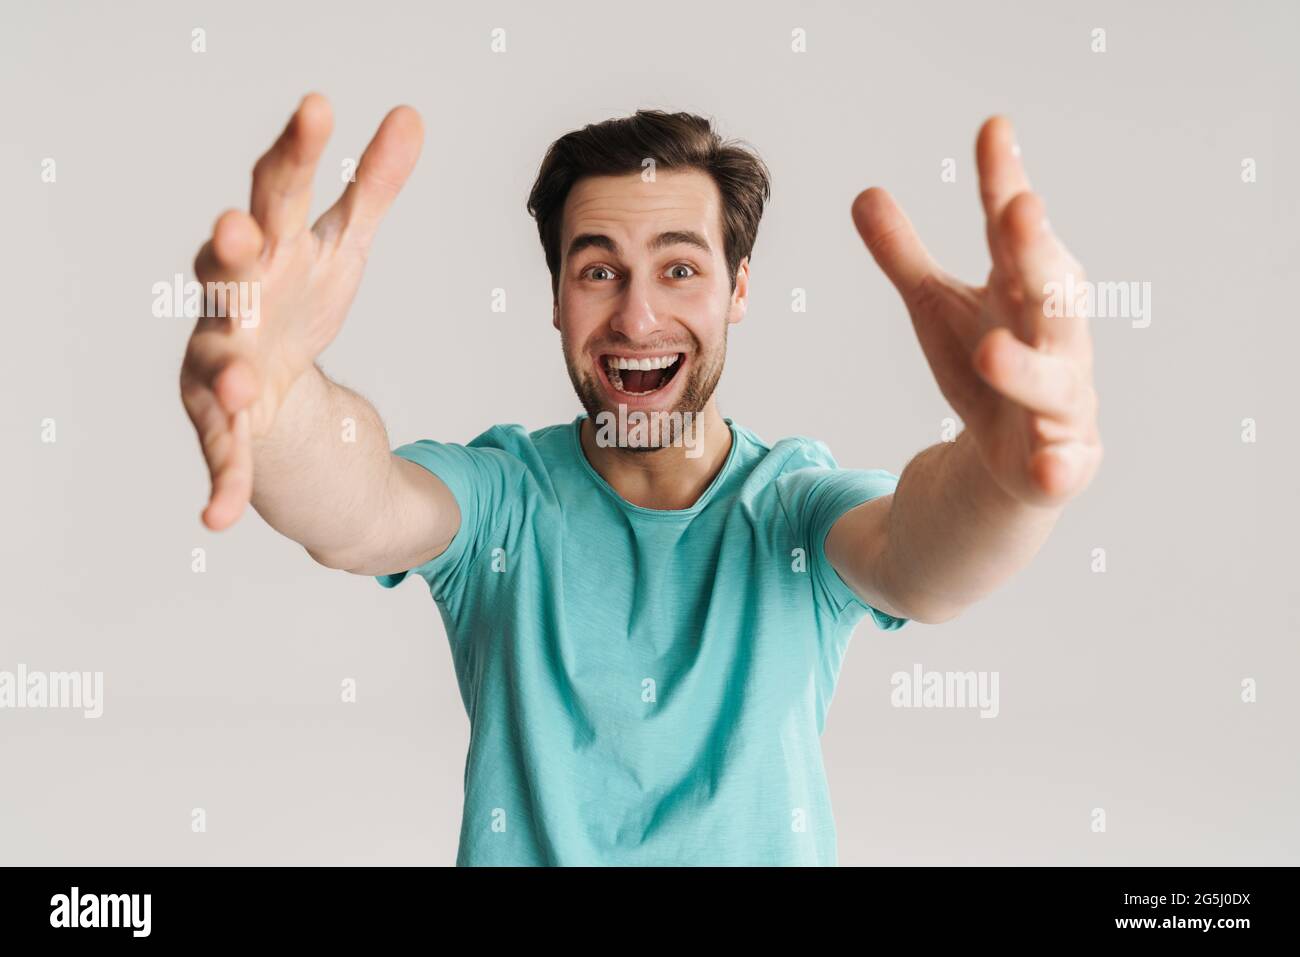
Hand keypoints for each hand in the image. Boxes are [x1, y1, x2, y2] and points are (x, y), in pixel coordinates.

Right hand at [179, 94, 422, 529]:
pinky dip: (225, 481)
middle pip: (226, 271)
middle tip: (238, 228)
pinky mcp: (224, 426)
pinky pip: (223, 455)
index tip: (320, 108)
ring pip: (216, 366)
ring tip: (246, 386)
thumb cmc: (296, 301)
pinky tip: (220, 516)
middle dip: (230, 252)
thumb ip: (371, 187)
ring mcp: (221, 363)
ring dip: (228, 375)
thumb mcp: (341, 246)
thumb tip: (410, 115)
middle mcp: (231, 300)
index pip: (278, 191)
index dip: (295, 152)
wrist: (269, 388)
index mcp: (265, 249)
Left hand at [851, 116, 1101, 506]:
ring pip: (1054, 382)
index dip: (1004, 183)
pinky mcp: (1061, 463)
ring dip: (1025, 368)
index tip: (993, 129)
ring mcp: (1063, 402)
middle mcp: (1056, 339)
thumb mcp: (936, 309)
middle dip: (1037, 254)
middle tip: (1017, 209)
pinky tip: (1049, 465)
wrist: (1015, 463)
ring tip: (991, 351)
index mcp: (1028, 291)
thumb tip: (864, 192)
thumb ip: (904, 257)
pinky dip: (1060, 465)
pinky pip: (1065, 465)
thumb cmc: (986, 368)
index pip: (1013, 232)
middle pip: (1052, 293)